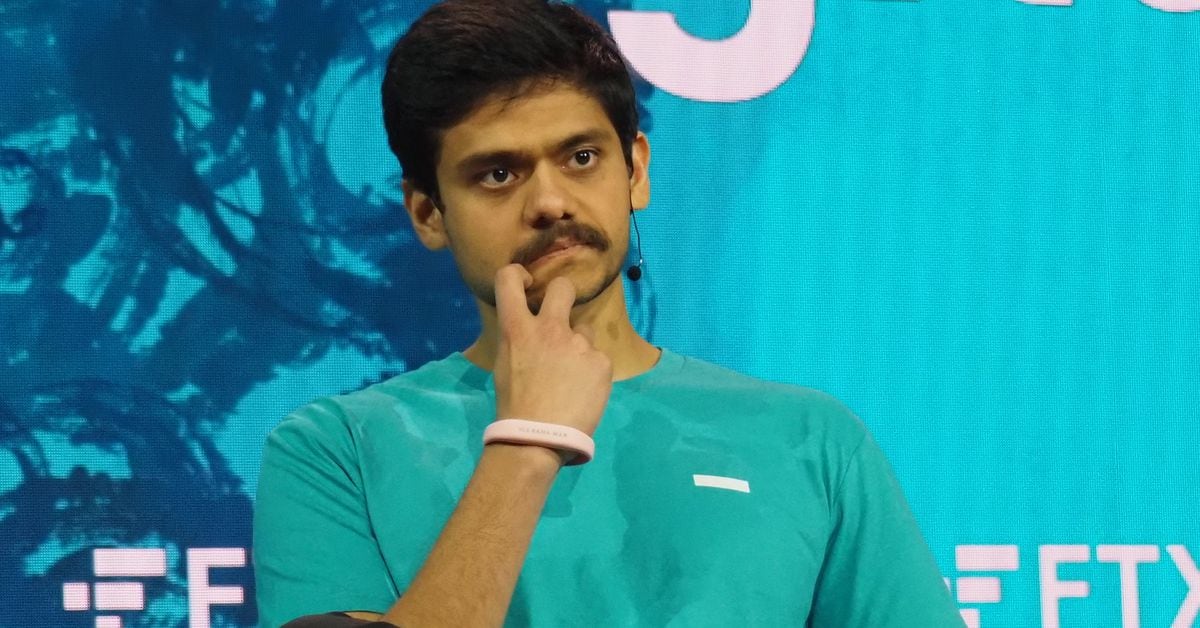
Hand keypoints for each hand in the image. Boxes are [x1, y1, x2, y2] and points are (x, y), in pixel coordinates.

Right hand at [491, 264, 612, 436]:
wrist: (539, 438)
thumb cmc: (515, 405)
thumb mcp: (506, 364)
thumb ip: (520, 339)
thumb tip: (531, 332)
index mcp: (517, 329)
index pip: (508, 279)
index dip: (517, 274)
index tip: (525, 284)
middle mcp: (549, 328)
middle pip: (563, 288)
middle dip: (564, 293)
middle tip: (562, 312)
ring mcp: (579, 343)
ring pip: (585, 331)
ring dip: (579, 345)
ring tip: (572, 377)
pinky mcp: (602, 362)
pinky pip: (598, 358)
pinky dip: (592, 372)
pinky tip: (583, 391)